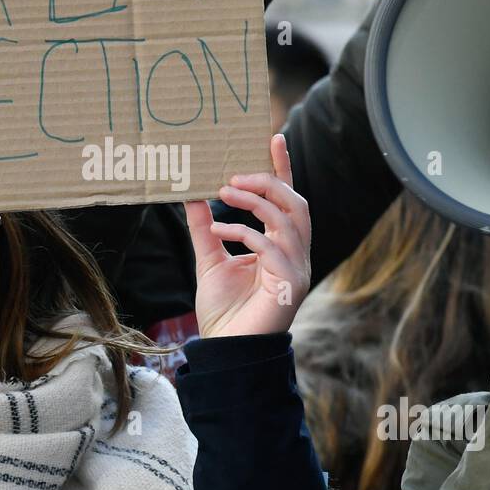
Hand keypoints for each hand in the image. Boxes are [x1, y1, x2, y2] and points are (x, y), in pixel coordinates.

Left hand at [185, 134, 311, 337]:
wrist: (227, 352)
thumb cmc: (224, 311)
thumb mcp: (210, 260)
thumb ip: (206, 228)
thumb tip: (192, 195)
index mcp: (281, 246)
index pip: (287, 199)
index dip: (282, 168)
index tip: (272, 136)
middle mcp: (295, 254)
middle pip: (296, 204)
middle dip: (268, 182)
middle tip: (233, 174)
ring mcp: (297, 269)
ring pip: (290, 220)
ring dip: (256, 202)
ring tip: (224, 192)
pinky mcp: (290, 285)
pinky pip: (273, 248)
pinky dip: (245, 234)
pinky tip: (221, 230)